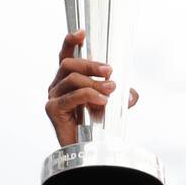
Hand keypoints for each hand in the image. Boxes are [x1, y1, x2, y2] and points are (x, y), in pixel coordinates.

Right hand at [45, 31, 137, 147]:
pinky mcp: (53, 110)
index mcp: (68, 80)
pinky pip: (73, 95)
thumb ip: (122, 97)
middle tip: (110, 72)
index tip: (82, 33)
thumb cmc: (96, 128)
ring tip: (110, 90)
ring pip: (73, 78)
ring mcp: (53, 97)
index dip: (71, 41)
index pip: (65, 55)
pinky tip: (102, 102)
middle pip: (69, 63)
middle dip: (91, 64)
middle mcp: (57, 86)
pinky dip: (90, 95)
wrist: (88, 152)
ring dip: (95, 82)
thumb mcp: (113, 106)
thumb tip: (132, 94)